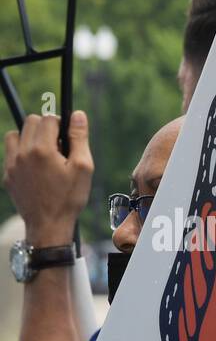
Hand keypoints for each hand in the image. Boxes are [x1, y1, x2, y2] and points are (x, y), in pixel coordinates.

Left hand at [3, 111, 92, 246]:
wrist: (48, 225)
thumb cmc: (69, 198)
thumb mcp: (83, 168)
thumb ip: (79, 139)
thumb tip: (77, 115)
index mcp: (42, 149)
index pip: (48, 118)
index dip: (61, 124)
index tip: (67, 137)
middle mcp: (23, 152)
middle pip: (30, 122)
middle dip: (45, 128)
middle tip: (58, 146)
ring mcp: (12, 163)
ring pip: (16, 134)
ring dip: (30, 137)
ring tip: (44, 154)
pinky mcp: (7, 173)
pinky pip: (11, 152)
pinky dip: (22, 152)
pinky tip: (36, 168)